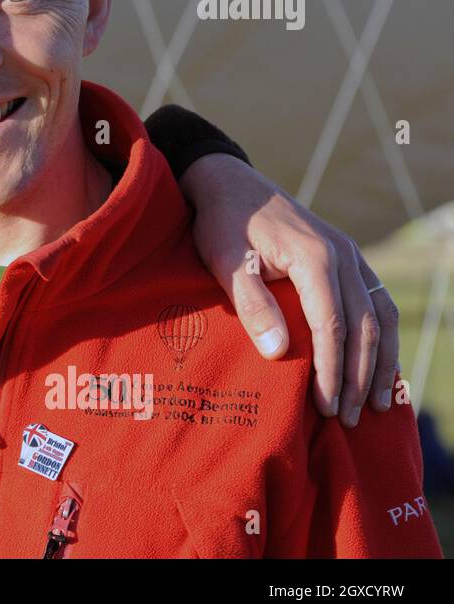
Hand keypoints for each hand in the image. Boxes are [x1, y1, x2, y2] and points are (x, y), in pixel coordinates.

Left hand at [180, 154, 398, 427]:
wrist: (230, 184)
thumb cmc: (222, 225)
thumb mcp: (225, 263)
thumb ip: (251, 305)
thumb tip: (278, 353)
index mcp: (315, 258)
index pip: (332, 327)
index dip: (332, 371)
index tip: (326, 408)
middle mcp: (343, 255)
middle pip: (363, 327)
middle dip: (360, 378)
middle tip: (349, 419)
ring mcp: (350, 254)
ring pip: (379, 316)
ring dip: (381, 362)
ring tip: (378, 404)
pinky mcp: (348, 257)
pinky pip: (377, 302)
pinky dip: (382, 337)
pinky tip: (380, 365)